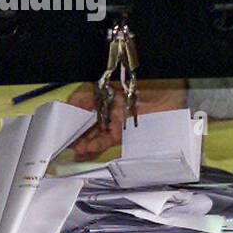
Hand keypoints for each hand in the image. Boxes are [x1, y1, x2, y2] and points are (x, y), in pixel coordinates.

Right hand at [66, 79, 187, 157]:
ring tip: (71, 148)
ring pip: (92, 131)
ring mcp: (114, 119)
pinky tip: (84, 149)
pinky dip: (94, 145)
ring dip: (81, 140)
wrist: (174, 95)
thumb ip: (92, 92)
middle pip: (84, 118)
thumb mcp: (116, 82)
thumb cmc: (149, 82)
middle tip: (60, 139)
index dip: (68, 109)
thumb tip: (71, 101)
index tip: (58, 118)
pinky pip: (105, 139)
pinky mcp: (123, 133)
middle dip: (71, 129)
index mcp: (103, 89)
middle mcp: (106, 104)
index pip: (79, 100)